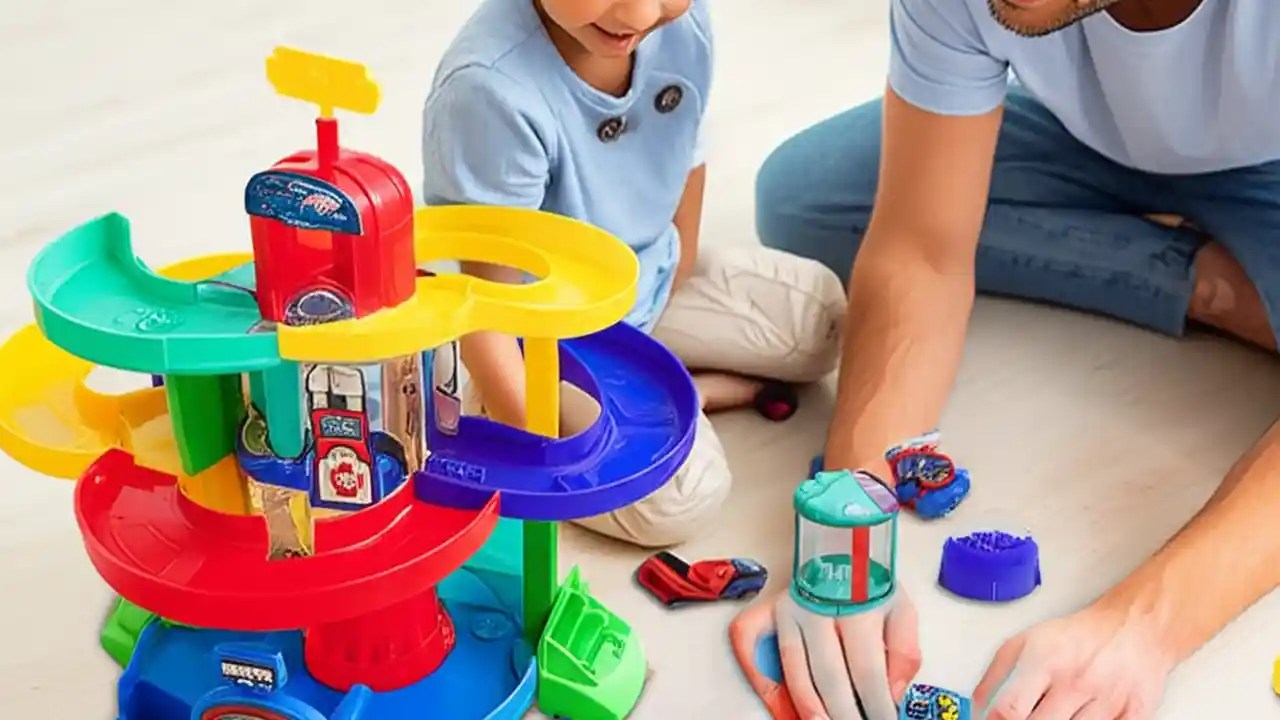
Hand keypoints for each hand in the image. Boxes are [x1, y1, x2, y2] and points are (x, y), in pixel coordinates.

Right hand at [730, 588, 920, 719]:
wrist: (836, 542)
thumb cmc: (867, 580)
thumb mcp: (900, 608)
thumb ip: (904, 651)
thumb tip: (892, 691)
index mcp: (857, 605)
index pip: (867, 670)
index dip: (876, 706)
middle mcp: (817, 606)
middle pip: (829, 676)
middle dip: (843, 714)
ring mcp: (787, 609)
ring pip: (794, 669)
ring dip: (808, 707)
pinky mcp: (765, 610)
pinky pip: (750, 647)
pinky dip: (761, 680)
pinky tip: (779, 707)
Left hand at [973, 600, 1172, 719]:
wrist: (1134, 627)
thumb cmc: (1077, 636)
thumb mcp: (1025, 642)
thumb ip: (995, 674)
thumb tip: (976, 706)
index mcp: (1045, 663)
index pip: (1011, 709)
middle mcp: (1075, 683)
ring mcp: (1107, 701)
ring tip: (1054, 715)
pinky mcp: (1134, 713)